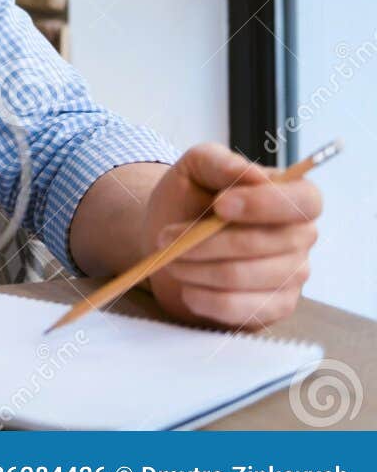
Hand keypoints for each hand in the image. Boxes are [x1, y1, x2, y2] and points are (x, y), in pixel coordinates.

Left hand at [142, 143, 319, 328]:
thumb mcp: (194, 169)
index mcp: (292, 197)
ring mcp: (292, 276)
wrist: (168, 241)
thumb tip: (253, 175)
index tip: (219, 205)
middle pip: (264, 243)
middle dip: (205, 241)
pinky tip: (188, 288)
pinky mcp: (273, 308)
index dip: (264, 204)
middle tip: (166, 236)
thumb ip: (220, 162)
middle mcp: (300, 237)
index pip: (305, 201)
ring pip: (244, 277)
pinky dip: (204, 299)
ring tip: (171, 259)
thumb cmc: (187, 200)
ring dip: (195, 269)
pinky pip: (242, 310)